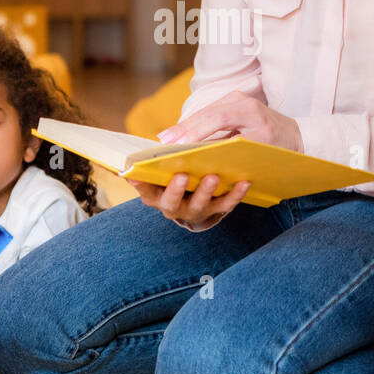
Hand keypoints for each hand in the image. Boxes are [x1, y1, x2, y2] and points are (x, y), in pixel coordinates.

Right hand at [129, 173, 250, 231]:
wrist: (196, 199)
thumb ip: (149, 165)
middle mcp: (172, 207)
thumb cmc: (174, 176)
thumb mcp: (160, 172)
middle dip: (175, 190)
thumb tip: (129, 162)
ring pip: (199, 205)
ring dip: (205, 192)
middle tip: (181, 176)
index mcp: (154, 195)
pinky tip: (243, 182)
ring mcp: (194, 211)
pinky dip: (235, 194)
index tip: (136, 176)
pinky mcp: (216, 211)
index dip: (140, 184)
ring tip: (213, 176)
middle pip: (171, 203)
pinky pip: (225, 204)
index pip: (144, 190)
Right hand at [157, 91, 303, 152]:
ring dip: (185, 126)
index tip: (178, 143)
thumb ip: (230, 150)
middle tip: (162, 141)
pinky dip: (193, 124)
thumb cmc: (279, 148)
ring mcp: (234, 99)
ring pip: (204, 112)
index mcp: (249, 110)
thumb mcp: (257, 152)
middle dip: (184, 128)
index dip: (196, 130)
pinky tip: (179, 134)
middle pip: (206, 113)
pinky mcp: (230, 103)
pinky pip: (208, 114)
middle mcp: (240, 99)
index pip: (217, 118)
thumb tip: (201, 155)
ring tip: (165, 138)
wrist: (297, 135)